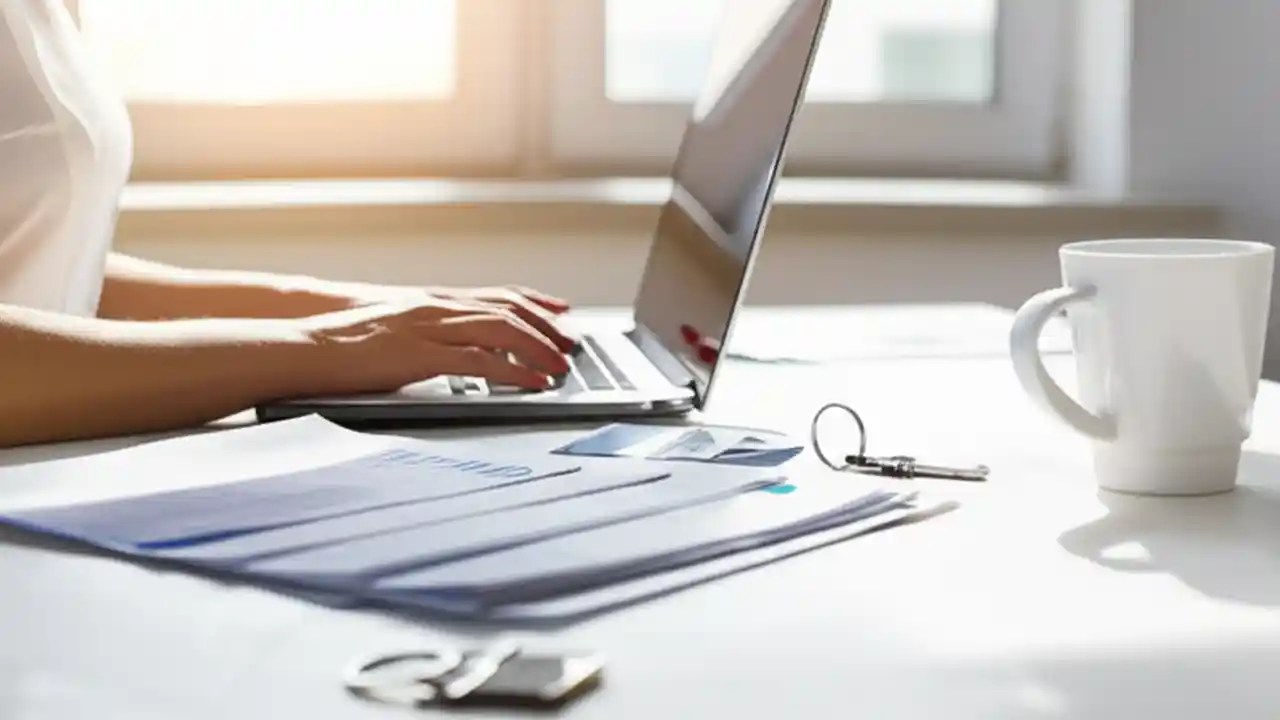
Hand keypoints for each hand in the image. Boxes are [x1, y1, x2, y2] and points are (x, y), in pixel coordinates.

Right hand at [313, 283, 575, 353]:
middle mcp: (436, 309)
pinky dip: (513, 372)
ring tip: (560, 367)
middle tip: (570, 346)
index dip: (533, 303)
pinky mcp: (421, 355)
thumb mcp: (395, 332)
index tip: (560, 312)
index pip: (495, 296)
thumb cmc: (344, 346)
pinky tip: (532, 383)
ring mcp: (429, 329)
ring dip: (537, 349)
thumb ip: (427, 336)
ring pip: (501, 331)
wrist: (306, 347)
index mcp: (431, 302)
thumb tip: (454, 352)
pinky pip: (480, 362)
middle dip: (544, 328)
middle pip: (506, 311)